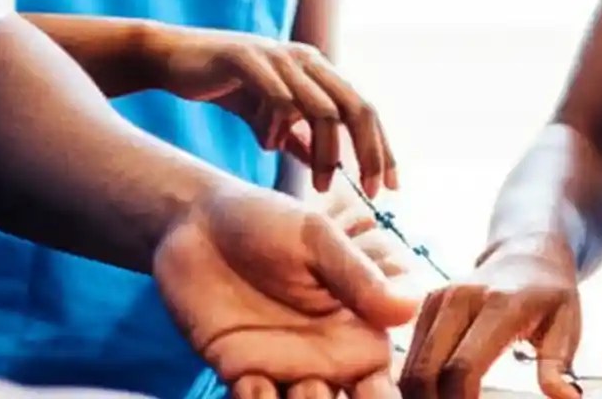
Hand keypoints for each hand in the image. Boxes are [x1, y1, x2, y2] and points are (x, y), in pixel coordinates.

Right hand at [145, 25, 395, 195]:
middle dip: (370, 153)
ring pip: (324, 108)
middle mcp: (307, 60)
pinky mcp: (248, 58)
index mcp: (318, 71)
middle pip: (357, 107)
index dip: (382, 148)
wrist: (171, 58)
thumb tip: (325, 168)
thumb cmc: (225, 86)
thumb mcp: (269, 118)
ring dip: (327, 153)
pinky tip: (267, 144)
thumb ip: (298, 138)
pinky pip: (279, 99)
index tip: (389, 187)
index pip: (365, 110)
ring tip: (319, 183)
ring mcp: (280, 56)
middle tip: (369, 191)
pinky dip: (280, 129)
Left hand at [153, 183, 420, 398]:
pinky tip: (252, 381)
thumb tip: (408, 309)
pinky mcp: (240, 374)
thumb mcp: (317, 239)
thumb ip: (358, 275)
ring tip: (303, 386)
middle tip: (319, 386)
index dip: (386, 394)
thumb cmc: (268, 220)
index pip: (388, 376)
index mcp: (360, 326)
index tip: (374, 386)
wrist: (194, 222)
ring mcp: (285, 368)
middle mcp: (329, 356)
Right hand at [399, 234, 581, 398]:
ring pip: (412, 365)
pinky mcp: (426, 305)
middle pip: (426, 370)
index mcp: (499, 305)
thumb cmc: (549, 293)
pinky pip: (410, 354)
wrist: (526, 254)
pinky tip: (436, 395)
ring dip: (421, 396)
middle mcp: (460, 299)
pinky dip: (416, 382)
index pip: (463, 367)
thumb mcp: (567, 324)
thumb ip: (559, 364)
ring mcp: (438, 300)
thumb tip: (568, 398)